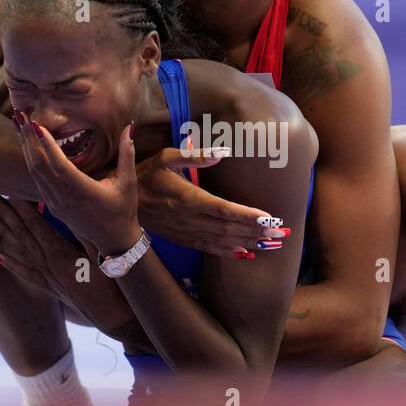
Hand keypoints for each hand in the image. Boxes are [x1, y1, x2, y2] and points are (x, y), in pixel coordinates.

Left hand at [0, 190, 137, 339]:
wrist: (115, 318)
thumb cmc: (115, 285)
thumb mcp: (104, 254)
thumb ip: (86, 232)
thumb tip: (72, 207)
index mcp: (60, 253)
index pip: (34, 223)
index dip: (18, 204)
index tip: (3, 187)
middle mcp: (48, 264)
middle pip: (20, 233)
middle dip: (0, 212)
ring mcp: (47, 276)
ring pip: (18, 249)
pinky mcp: (50, 287)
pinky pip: (25, 272)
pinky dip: (9, 262)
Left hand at [17, 115, 140, 252]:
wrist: (114, 240)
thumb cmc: (123, 210)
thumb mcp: (129, 182)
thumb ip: (127, 154)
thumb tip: (131, 127)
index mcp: (83, 192)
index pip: (59, 165)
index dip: (46, 144)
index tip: (35, 124)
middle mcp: (65, 199)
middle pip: (39, 166)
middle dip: (28, 140)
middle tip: (20, 115)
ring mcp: (56, 204)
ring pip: (34, 173)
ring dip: (26, 148)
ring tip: (18, 125)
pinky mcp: (53, 206)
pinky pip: (37, 181)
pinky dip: (31, 161)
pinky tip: (28, 146)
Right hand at [135, 143, 289, 257]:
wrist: (124, 202)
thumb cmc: (147, 175)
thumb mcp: (166, 157)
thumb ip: (194, 155)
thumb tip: (222, 152)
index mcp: (188, 198)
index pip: (223, 209)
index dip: (247, 215)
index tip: (268, 218)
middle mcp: (190, 218)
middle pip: (228, 228)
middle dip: (256, 231)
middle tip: (280, 233)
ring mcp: (187, 231)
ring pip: (222, 240)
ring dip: (248, 243)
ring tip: (271, 245)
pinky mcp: (184, 239)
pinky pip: (210, 248)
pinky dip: (229, 252)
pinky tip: (246, 253)